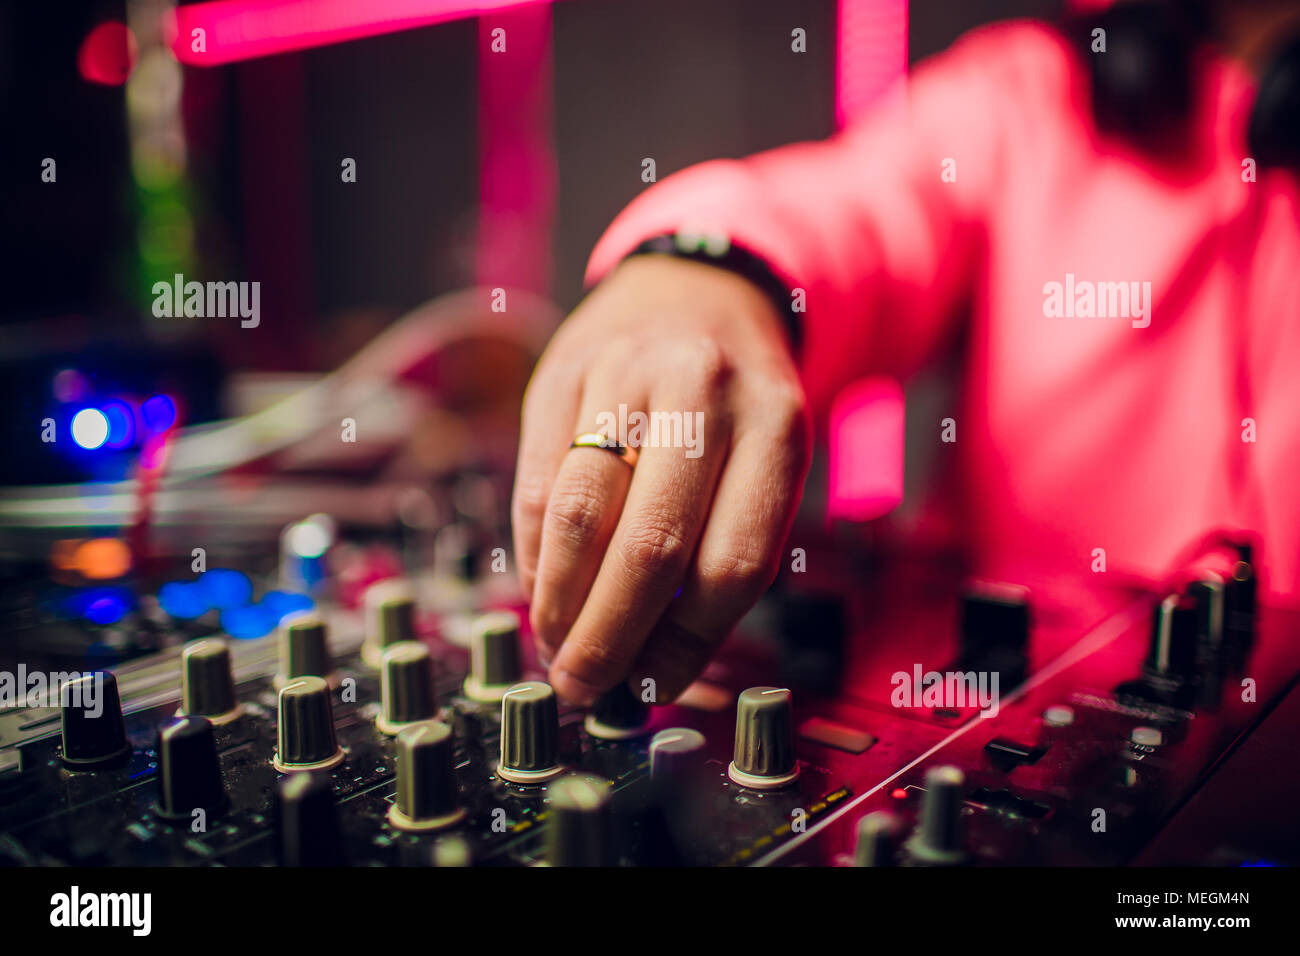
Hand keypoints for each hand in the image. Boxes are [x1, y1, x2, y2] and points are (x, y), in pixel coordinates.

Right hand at [511, 254, 811, 704]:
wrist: (694, 292)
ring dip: (560, 601)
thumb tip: (654, 661)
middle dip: (610, 636)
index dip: (687, 642)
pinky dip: (533, 554)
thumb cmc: (734, 404)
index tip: (654, 682)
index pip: (731, 563)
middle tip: (586, 683)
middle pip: (650, 545)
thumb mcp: (764, 459)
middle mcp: (705, 392)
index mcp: (777, 426)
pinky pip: (537, 482)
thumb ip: (722, 544)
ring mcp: (629, 374)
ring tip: (558, 645)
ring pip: (580, 515)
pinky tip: (540, 587)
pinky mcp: (564, 370)